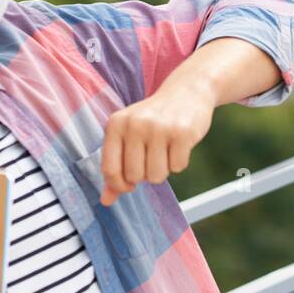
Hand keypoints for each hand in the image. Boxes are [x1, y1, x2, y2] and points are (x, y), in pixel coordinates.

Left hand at [99, 81, 214, 204]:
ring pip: (156, 176)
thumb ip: (116, 167)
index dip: (120, 185)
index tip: (130, 184)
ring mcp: (159, 128)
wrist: (187, 92)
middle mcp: (135, 124)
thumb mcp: (129, 136)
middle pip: (135, 176)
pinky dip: (180, 162)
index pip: (110, 169)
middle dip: (146, 174)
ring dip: (163, 170)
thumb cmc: (154, 119)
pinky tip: (179, 145)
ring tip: (166, 151)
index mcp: (116, 124)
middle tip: (153, 158)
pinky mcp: (183, 132)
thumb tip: (106, 201)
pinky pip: (178, 167)